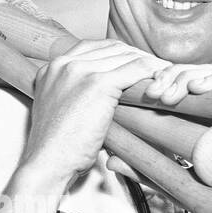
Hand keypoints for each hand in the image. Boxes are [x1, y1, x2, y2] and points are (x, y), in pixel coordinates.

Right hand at [19, 39, 165, 190]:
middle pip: (112, 48)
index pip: (94, 48)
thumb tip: (100, 96)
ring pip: (125, 56)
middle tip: (155, 70)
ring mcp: (80, 71)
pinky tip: (161, 83)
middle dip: (137, 56)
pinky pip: (134, 70)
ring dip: (148, 64)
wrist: (47, 164)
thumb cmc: (56, 148)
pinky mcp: (97, 84)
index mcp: (53, 68)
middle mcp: (64, 64)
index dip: (119, 55)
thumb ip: (73, 94)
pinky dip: (152, 73)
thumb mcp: (60, 111)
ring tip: (164, 76)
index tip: (134, 65)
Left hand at [107, 62, 211, 179]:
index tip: (144, 93)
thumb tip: (111, 161)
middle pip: (189, 72)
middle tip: (154, 94)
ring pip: (208, 72)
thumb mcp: (172, 177)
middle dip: (169, 78)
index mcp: (195, 110)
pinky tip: (198, 88)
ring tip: (171, 95)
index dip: (158, 80)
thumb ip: (144, 168)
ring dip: (186, 79)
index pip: (173, 82)